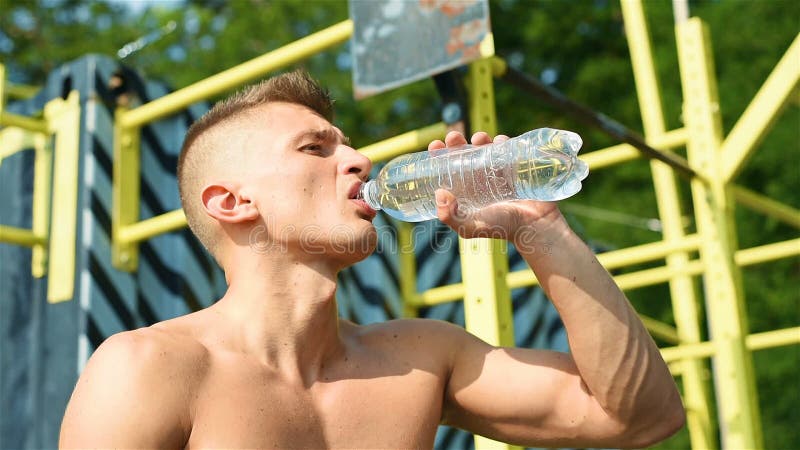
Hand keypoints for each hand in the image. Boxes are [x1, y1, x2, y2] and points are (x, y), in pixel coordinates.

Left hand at [427, 131, 563, 242]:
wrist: (534, 226)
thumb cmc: (501, 228)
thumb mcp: (470, 227)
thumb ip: (451, 217)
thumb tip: (439, 193)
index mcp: (465, 191)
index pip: (447, 169)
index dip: (440, 156)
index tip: (436, 145)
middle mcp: (479, 180)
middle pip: (463, 155)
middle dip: (457, 142)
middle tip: (454, 137)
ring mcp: (497, 172)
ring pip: (484, 148)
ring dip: (479, 139)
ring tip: (479, 139)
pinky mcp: (515, 167)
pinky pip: (507, 148)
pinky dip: (502, 141)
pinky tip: (499, 141)